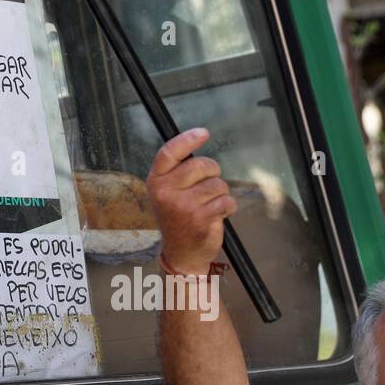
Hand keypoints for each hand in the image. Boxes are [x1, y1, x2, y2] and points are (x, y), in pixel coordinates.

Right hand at [145, 128, 236, 273]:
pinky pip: (226, 201)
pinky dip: (228, 207)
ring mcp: (182, 206)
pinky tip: (217, 214)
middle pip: (200, 165)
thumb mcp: (167, 192)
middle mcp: (165, 192)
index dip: (187, 139)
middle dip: (213, 171)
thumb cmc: (178, 216)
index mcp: (156, 181)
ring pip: (217, 184)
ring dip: (220, 193)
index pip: (169, 152)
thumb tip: (195, 140)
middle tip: (209, 183)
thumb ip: (177, 171)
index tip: (204, 133)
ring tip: (210, 204)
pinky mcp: (200, 219)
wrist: (182, 252)